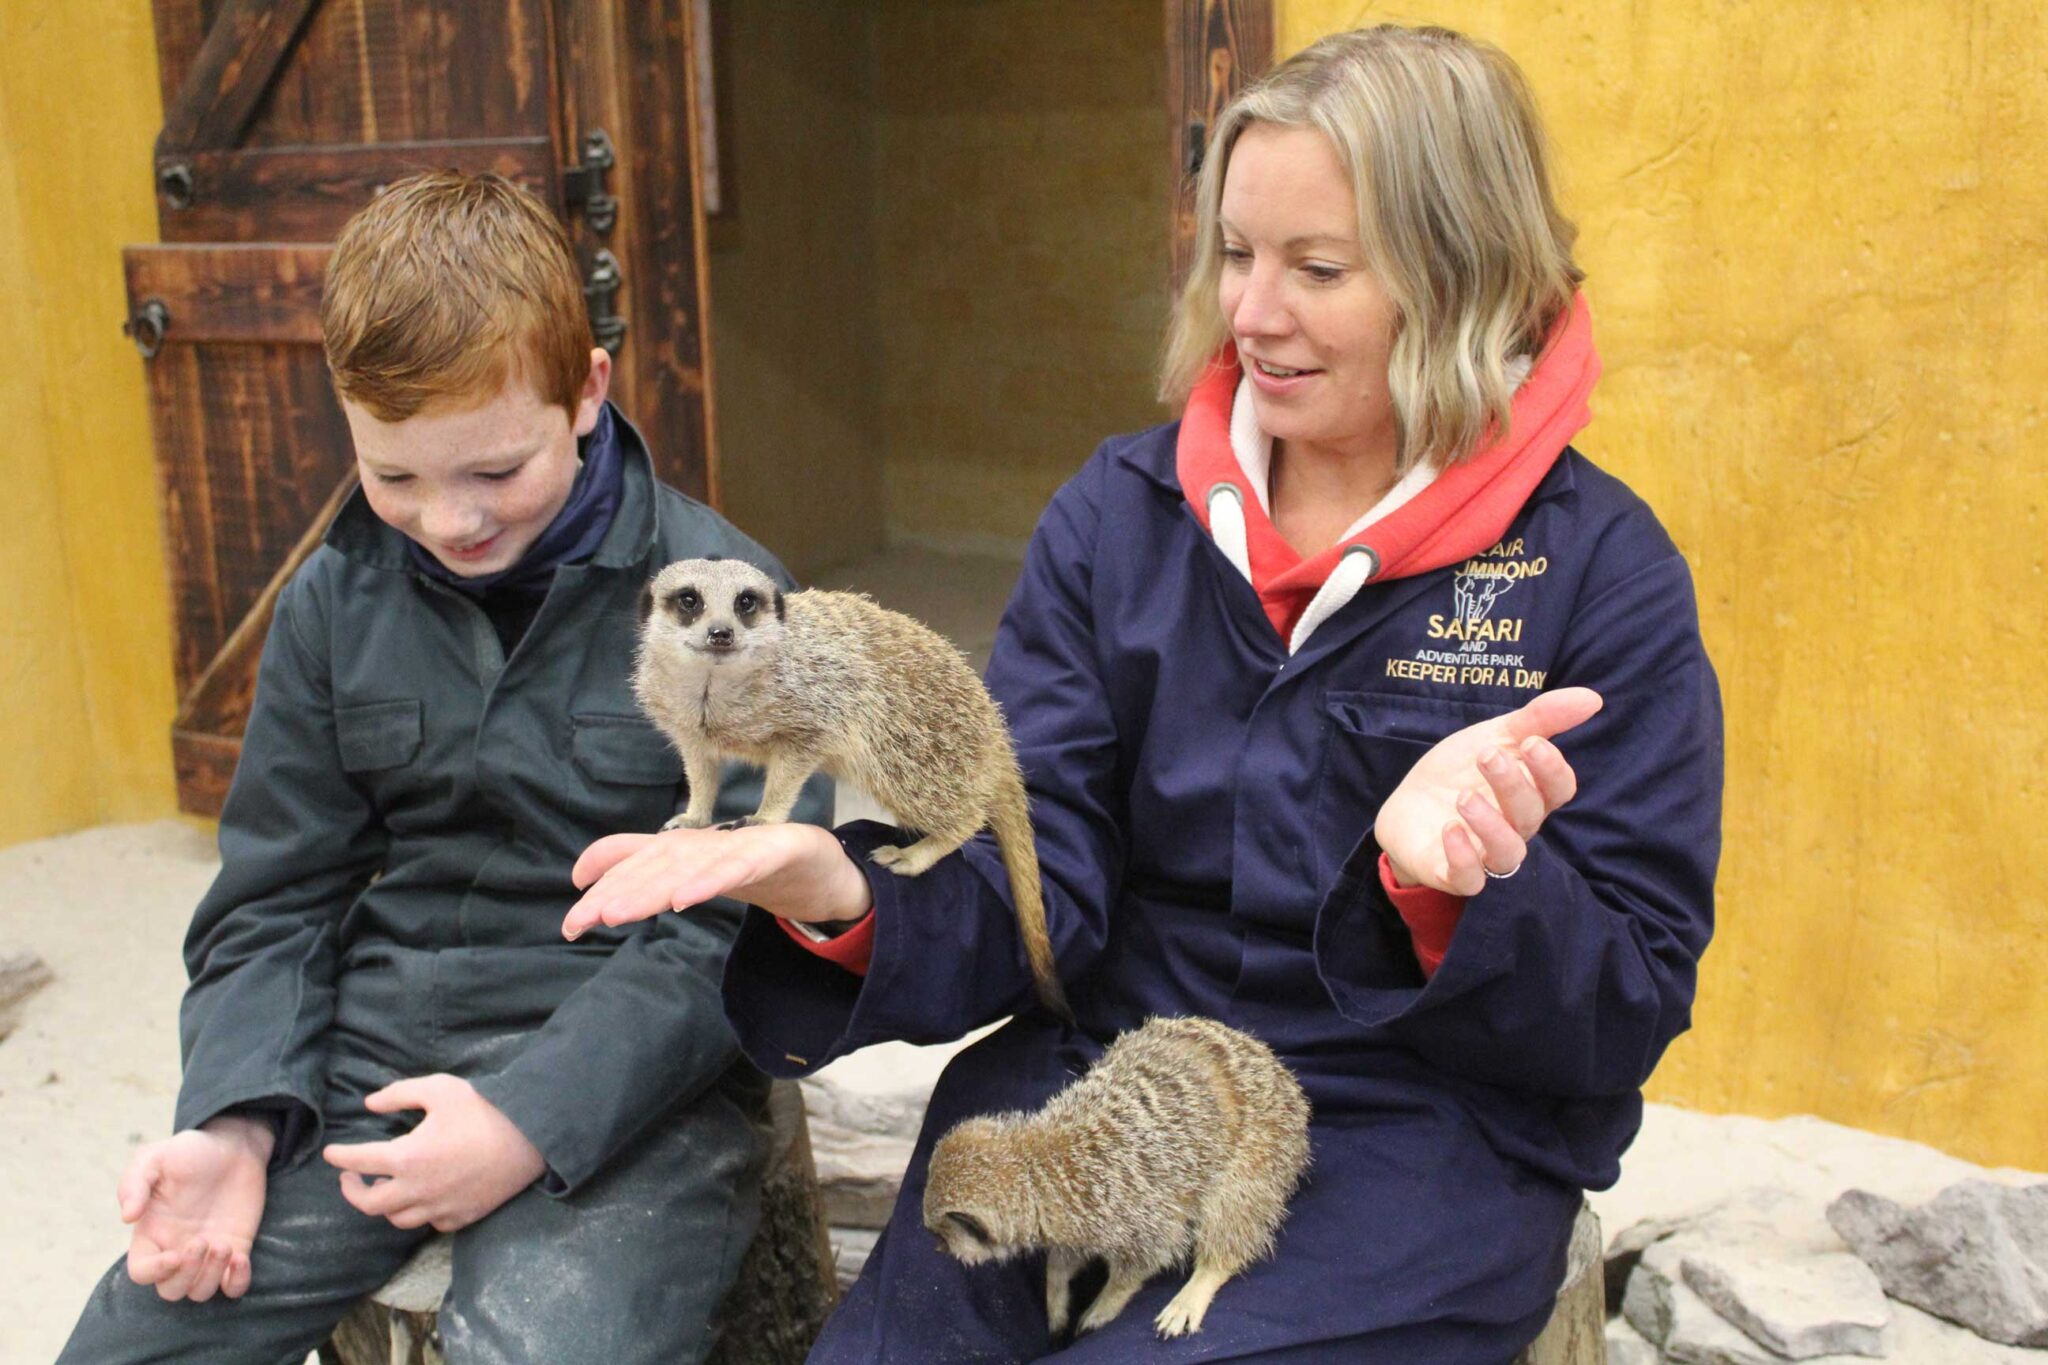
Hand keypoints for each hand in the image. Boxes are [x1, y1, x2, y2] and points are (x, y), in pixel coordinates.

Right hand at [119, 1114, 271, 1300]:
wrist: (234, 1146)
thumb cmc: (189, 1151)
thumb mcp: (154, 1157)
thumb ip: (135, 1183)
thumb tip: (127, 1217)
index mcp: (151, 1233)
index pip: (141, 1272)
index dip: (154, 1272)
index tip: (175, 1254)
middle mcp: (176, 1249)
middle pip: (170, 1290)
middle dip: (186, 1275)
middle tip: (203, 1241)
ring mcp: (207, 1254)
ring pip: (199, 1292)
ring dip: (211, 1276)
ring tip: (224, 1245)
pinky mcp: (236, 1250)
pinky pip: (233, 1287)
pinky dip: (237, 1283)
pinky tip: (241, 1258)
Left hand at [322, 1075, 544, 1232]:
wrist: (530, 1138)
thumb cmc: (484, 1109)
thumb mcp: (439, 1089)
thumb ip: (399, 1094)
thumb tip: (369, 1104)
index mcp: (407, 1157)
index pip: (359, 1161)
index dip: (340, 1157)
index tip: (331, 1154)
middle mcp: (417, 1190)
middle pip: (370, 1204)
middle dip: (353, 1191)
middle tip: (351, 1177)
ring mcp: (440, 1208)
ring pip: (397, 1219)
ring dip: (384, 1205)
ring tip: (385, 1189)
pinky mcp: (461, 1217)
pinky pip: (430, 1224)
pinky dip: (419, 1213)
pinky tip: (422, 1198)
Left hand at [561, 821, 873, 939]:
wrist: (825, 865)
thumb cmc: (752, 864)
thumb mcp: (692, 872)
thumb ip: (639, 866)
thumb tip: (579, 878)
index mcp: (688, 847)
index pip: (638, 865)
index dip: (603, 889)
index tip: (572, 924)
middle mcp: (710, 841)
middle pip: (658, 866)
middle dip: (618, 893)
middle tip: (584, 921)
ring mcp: (744, 844)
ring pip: (691, 867)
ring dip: (653, 887)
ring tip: (618, 912)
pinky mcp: (780, 848)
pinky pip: (740, 866)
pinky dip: (711, 879)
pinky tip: (685, 898)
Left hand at [1373, 687, 1602, 895]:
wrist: (1407, 805)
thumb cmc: (1460, 772)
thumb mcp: (1495, 736)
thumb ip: (1540, 718)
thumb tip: (1593, 697)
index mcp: (1530, 794)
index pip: (1558, 789)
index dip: (1551, 769)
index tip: (1531, 742)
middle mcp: (1514, 828)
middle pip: (1530, 814)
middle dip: (1513, 784)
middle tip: (1487, 756)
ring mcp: (1485, 853)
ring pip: (1508, 853)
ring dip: (1490, 824)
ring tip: (1465, 797)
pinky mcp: (1453, 873)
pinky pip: (1469, 879)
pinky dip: (1463, 858)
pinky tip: (1449, 830)